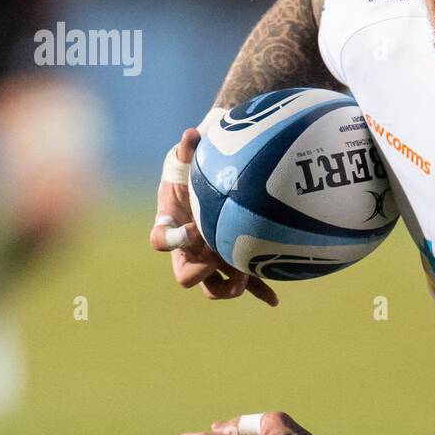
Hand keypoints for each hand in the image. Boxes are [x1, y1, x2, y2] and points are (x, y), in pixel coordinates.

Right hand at [149, 127, 277, 304]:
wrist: (207, 178)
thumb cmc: (192, 167)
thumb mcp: (188, 155)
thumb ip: (188, 148)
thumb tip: (191, 134)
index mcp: (170, 224)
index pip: (160, 241)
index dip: (175, 240)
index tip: (195, 227)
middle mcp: (187, 249)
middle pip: (186, 276)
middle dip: (204, 270)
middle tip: (221, 253)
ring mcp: (209, 259)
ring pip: (214, 288)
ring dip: (230, 285)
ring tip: (246, 273)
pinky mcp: (232, 262)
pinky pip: (244, 282)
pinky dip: (258, 289)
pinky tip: (274, 300)